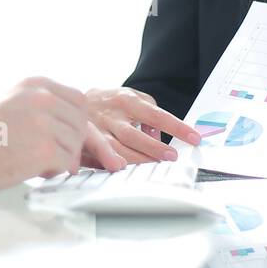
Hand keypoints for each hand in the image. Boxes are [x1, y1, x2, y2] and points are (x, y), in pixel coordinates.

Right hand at [0, 76, 89, 194]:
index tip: (70, 136)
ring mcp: (45, 123)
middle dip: (71, 142)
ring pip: (75, 144)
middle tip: (52, 155)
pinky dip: (56, 170)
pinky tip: (37, 170)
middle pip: (80, 123)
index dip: (76, 122)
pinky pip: (67, 162)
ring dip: (62, 158)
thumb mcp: (12, 102)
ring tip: (38, 162)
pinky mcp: (44, 149)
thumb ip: (42, 106)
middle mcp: (43, 98)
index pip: (78, 100)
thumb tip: (73, 126)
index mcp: (36, 84)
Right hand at [83, 87, 200, 164]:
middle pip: (133, 135)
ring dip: (136, 161)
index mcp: (126, 101)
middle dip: (153, 148)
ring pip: (116, 150)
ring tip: (154, 166)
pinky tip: (125, 170)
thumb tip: (157, 136)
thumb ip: (149, 112)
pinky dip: (113, 165)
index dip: (176, 127)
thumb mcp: (132, 97)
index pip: (155, 115)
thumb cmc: (111, 102)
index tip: (193, 137)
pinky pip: (100, 158)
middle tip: (171, 157)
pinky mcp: (85, 143)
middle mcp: (111, 115)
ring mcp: (96, 130)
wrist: (73, 101)